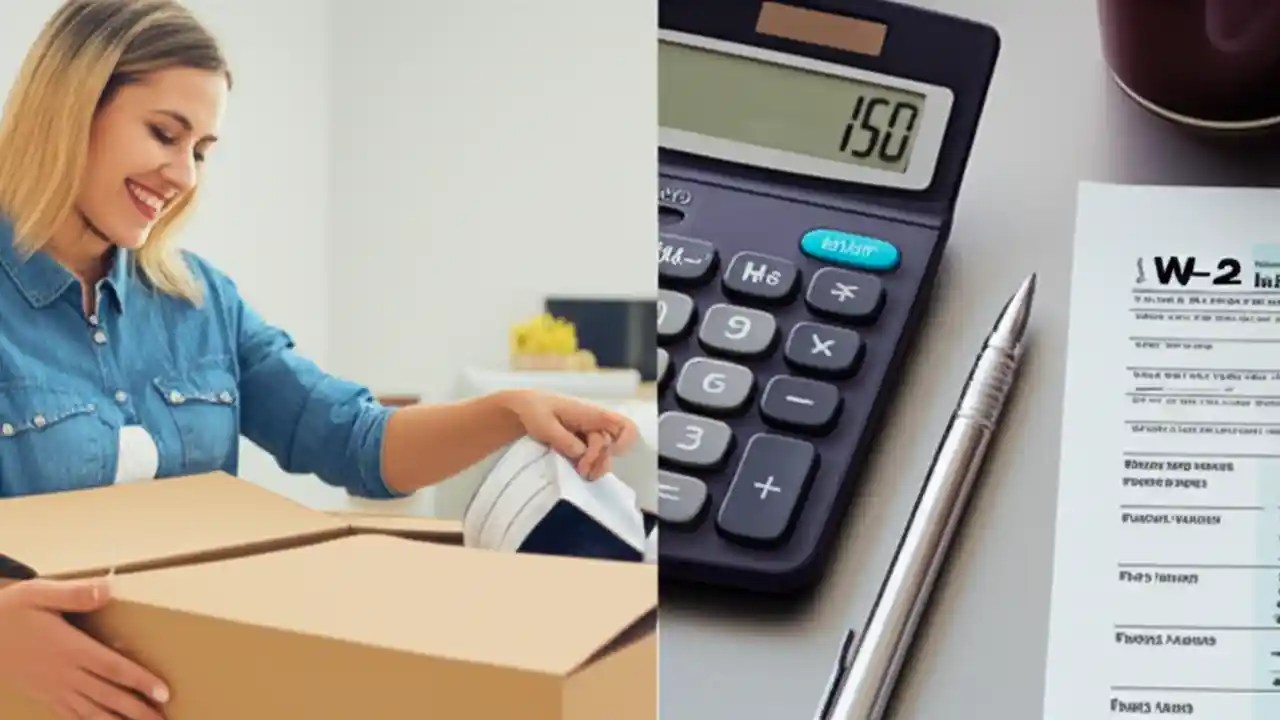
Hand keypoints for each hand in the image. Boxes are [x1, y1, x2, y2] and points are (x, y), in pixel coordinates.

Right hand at [0, 578, 168, 718]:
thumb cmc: (11, 611)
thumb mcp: (40, 593)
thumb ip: (75, 593)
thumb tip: (108, 588)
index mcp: (70, 648)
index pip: (113, 668)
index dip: (140, 681)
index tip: (164, 692)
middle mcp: (65, 673)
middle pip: (108, 696)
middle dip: (137, 710)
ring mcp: (54, 688)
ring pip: (92, 712)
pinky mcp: (44, 695)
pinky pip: (70, 715)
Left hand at [501, 390, 638, 479]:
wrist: (522, 410)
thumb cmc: (534, 410)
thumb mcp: (544, 423)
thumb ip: (563, 438)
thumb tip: (581, 453)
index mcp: (591, 414)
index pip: (623, 425)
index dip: (625, 441)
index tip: (610, 452)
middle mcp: (595, 426)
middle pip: (610, 447)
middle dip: (598, 460)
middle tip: (581, 470)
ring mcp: (588, 438)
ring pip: (602, 456)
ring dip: (594, 467)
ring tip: (580, 475)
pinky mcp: (580, 447)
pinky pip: (591, 460)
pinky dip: (587, 468)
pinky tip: (576, 474)